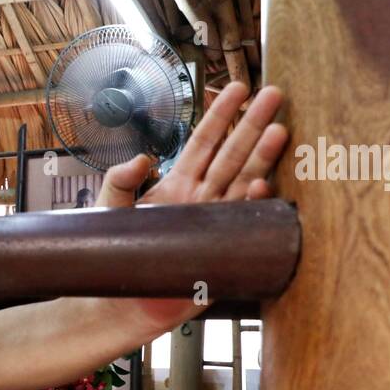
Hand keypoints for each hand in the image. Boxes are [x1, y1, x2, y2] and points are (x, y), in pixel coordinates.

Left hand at [94, 81, 289, 327]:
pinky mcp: (222, 249)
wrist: (122, 300)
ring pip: (244, 182)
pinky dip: (254, 205)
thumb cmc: (117, 254)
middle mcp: (202, 198)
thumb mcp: (110, 209)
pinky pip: (244, 222)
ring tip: (279, 130)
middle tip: (273, 95)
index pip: (205, 142)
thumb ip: (120, 181)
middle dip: (253, 125)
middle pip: (232, 154)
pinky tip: (264, 186)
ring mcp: (215, 222)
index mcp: (178, 183)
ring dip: (262, 158)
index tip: (239, 89)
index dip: (221, 115)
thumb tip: (142, 159)